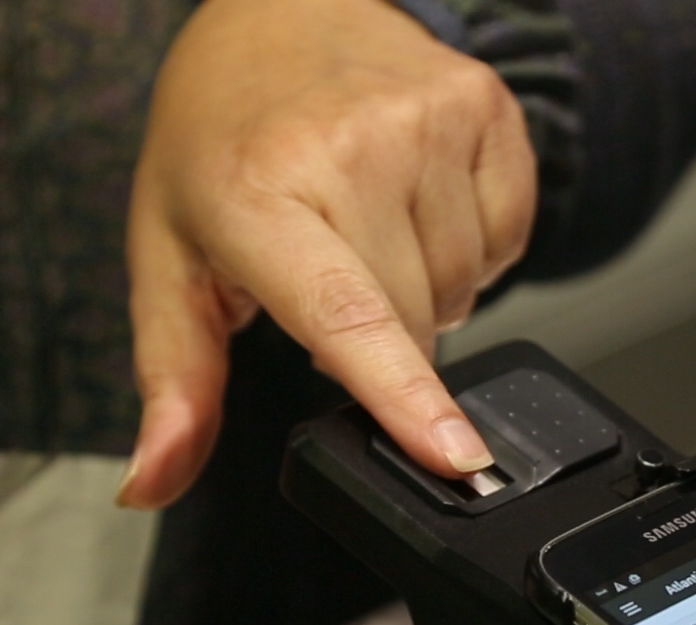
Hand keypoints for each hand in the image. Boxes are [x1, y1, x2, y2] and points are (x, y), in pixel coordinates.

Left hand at [121, 0, 536, 508]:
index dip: (404, 393)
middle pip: (417, 320)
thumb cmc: (226, 134)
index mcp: (257, 191)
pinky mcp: (488, 110)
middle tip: (337, 276)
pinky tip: (426, 205)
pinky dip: (476, 246)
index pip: (347, 313)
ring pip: (467, 285)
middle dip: (389, 336)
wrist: (289, 5)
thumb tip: (156, 479)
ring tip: (379, 231)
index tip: (455, 456)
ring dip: (432, 289)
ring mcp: (430, 122)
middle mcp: (352, 147)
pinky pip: (511, 237)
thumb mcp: (171, 249)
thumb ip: (175, 378)